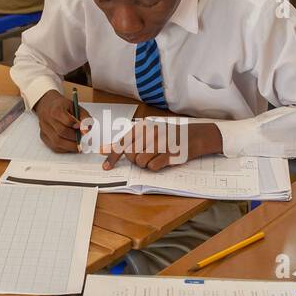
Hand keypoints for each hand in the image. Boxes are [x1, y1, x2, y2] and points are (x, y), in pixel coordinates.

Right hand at [35, 90, 90, 152]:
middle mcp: (47, 119)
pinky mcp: (43, 136)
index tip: (85, 130)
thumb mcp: (76, 107)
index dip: (78, 127)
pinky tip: (71, 145)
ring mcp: (44, 129)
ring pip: (57, 142)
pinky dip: (65, 148)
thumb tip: (87, 130)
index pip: (67, 121)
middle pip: (62, 132)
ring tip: (79, 145)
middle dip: (75, 138)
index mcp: (56, 109)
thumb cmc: (63, 107)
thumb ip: (84, 117)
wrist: (47, 105)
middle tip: (84, 139)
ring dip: (71, 146)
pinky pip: (54, 147)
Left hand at [102, 121, 221, 171]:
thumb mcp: (146, 133)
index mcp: (143, 126)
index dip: (112, 157)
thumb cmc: (167, 135)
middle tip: (145, 156)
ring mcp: (161, 143)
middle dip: (134, 160)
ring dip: (145, 164)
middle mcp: (151, 133)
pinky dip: (155, 167)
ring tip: (155, 157)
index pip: (122, 143)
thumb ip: (124, 142)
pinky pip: (153, 167)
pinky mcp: (170, 154)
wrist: (193, 136)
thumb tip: (102, 148)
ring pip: (140, 162)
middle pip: (130, 155)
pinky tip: (162, 160)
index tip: (106, 168)